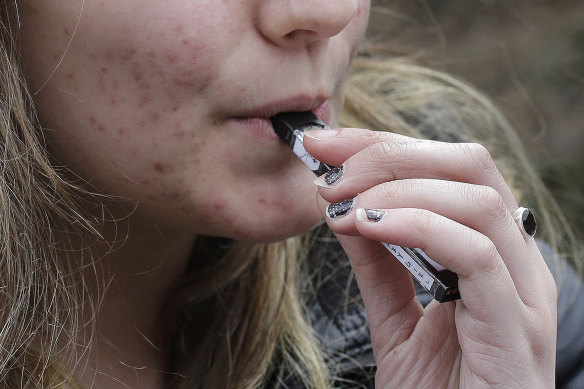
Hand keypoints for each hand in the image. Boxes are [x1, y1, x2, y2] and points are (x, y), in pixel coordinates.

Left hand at [304, 128, 556, 387]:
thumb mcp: (395, 318)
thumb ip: (378, 262)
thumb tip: (345, 207)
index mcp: (489, 251)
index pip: (447, 168)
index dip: (383, 145)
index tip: (324, 145)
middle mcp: (515, 260)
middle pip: (469, 164)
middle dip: (390, 154)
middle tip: (331, 171)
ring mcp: (523, 292)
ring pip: (476, 198)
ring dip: (397, 188)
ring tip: (343, 205)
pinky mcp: (517, 326)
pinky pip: (476, 253)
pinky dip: (418, 226)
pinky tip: (369, 228)